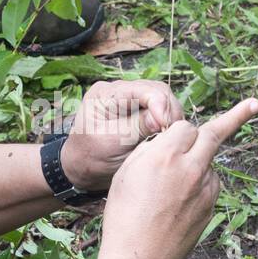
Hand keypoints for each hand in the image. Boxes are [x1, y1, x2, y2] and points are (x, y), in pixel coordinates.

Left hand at [59, 79, 183, 190]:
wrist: (84, 168)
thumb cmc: (90, 156)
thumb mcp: (112, 143)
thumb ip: (136, 128)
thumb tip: (163, 119)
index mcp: (106, 94)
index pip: (142, 89)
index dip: (160, 105)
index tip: (166, 126)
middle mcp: (120, 91)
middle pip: (157, 90)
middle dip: (169, 110)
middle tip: (174, 133)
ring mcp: (131, 99)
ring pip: (163, 99)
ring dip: (171, 116)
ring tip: (171, 136)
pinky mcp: (141, 111)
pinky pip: (162, 110)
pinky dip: (168, 122)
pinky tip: (167, 136)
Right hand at [100, 98, 257, 258]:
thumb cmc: (124, 216)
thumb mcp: (126, 173)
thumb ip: (151, 150)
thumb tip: (168, 139)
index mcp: (165, 155)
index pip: (184, 126)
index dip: (177, 130)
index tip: (178, 128)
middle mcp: (190, 168)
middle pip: (213, 134)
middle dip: (234, 117)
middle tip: (255, 104)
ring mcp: (205, 189)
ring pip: (209, 162)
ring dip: (198, 163)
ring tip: (169, 189)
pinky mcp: (211, 206)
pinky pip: (209, 185)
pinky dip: (199, 185)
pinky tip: (178, 204)